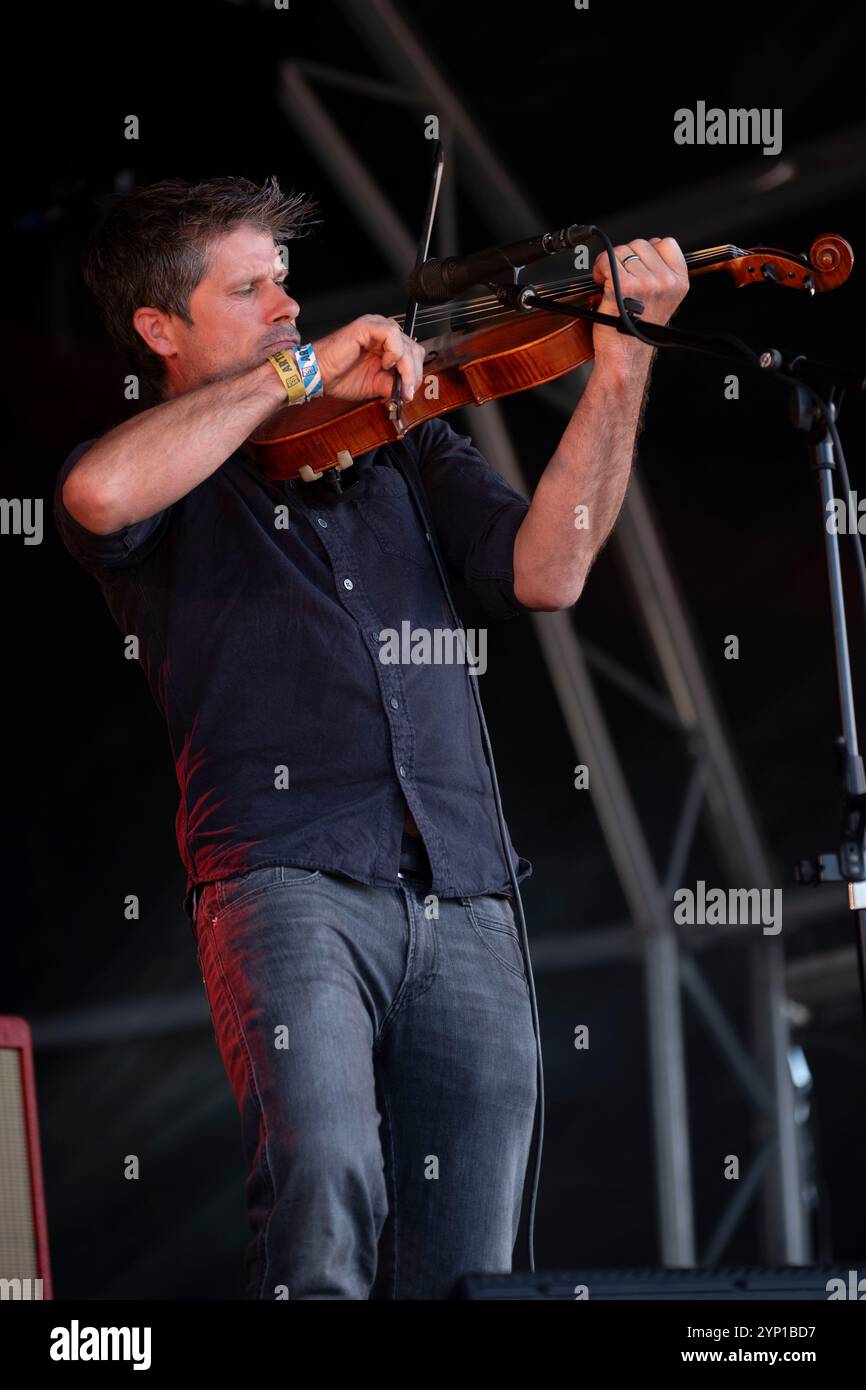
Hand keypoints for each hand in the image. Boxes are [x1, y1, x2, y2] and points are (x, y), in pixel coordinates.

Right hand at [311, 314, 424, 401]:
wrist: (319, 375)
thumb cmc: (341, 376)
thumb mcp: (375, 385)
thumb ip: (392, 385)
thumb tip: (408, 392)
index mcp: (386, 344)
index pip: (413, 354)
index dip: (415, 374)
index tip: (409, 393)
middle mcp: (383, 332)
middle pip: (413, 348)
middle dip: (413, 374)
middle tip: (406, 392)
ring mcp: (376, 326)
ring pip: (406, 343)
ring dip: (407, 367)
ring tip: (398, 382)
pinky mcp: (368, 326)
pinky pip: (392, 335)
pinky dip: (394, 352)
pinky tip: (385, 364)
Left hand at [591, 237, 688, 377]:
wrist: (625, 356)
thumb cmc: (637, 332)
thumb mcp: (662, 300)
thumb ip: (660, 274)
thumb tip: (646, 252)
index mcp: (679, 282)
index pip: (665, 243)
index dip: (647, 252)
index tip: (637, 266)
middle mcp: (666, 281)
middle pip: (641, 243)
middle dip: (626, 258)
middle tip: (620, 278)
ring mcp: (647, 283)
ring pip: (623, 250)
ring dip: (610, 263)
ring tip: (610, 283)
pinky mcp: (625, 286)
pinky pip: (608, 260)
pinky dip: (600, 269)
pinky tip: (601, 283)